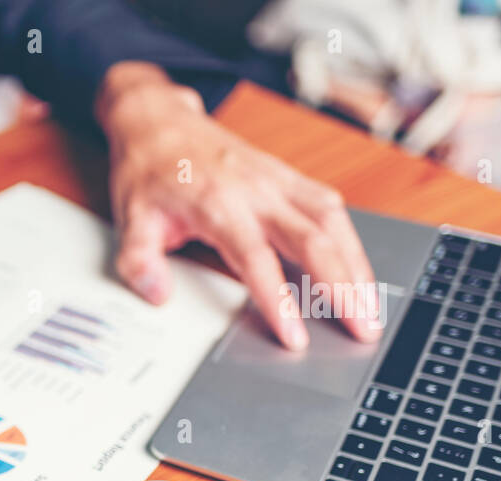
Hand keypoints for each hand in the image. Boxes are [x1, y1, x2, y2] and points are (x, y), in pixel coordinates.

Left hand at [96, 64, 380, 349]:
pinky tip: (359, 269)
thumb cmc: (148, 171)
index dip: (280, 301)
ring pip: (333, 221)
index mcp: (219, 205)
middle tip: (363, 329)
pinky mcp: (288, 176)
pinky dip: (351, 239)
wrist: (159, 123)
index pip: (258, 260)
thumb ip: (139, 262)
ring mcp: (277, 180)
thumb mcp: (129, 219)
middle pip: (314, 240)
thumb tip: (157, 295)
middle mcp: (256, 190)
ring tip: (371, 308)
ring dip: (357, 266)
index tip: (296, 338)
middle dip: (344, 288)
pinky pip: (330, 206)